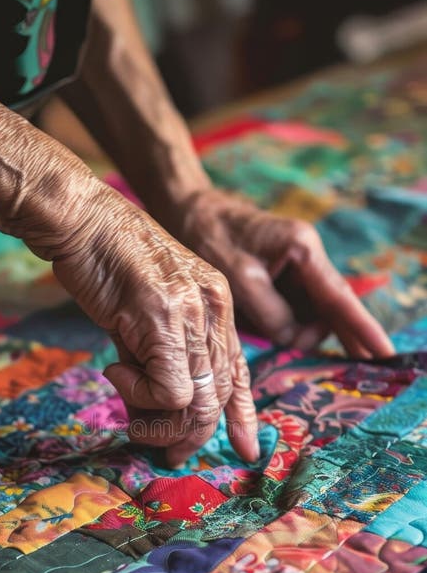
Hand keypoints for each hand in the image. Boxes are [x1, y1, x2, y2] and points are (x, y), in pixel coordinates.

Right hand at [49, 180, 258, 466]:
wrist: (83, 219)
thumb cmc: (105, 260)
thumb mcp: (144, 312)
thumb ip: (156, 356)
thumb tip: (152, 408)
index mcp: (219, 304)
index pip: (238, 371)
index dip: (242, 415)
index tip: (244, 449)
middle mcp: (216, 310)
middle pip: (219, 395)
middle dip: (191, 435)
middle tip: (162, 450)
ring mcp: (194, 314)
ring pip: (198, 401)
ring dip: (162, 425)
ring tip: (133, 419)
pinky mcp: (165, 321)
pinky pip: (169, 390)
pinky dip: (140, 396)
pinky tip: (115, 373)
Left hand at [173, 188, 393, 357]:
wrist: (187, 210)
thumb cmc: (209, 236)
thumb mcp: (237, 278)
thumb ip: (270, 312)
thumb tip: (294, 338)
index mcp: (302, 249)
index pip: (340, 298)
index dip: (363, 329)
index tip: (385, 353)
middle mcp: (305, 258)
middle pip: (330, 309)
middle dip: (332, 335)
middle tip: (346, 362)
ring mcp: (293, 268)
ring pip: (309, 312)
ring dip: (296, 330)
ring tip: (262, 327)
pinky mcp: (279, 277)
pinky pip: (291, 308)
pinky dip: (284, 323)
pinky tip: (267, 328)